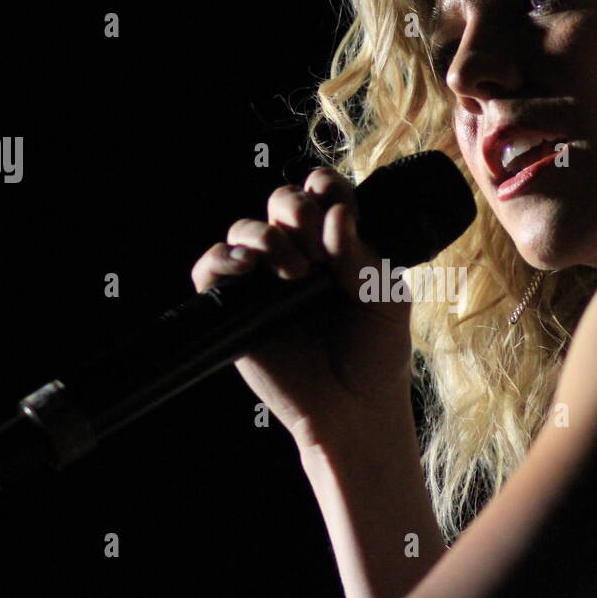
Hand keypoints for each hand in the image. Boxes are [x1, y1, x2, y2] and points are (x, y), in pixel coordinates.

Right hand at [190, 168, 413, 448]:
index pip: (323, 191)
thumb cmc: (376, 354)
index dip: (328, 188)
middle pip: (281, 200)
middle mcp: (299, 254)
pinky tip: (248, 267)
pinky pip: (210, 268)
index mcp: (338, 243)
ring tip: (295, 271)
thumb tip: (336, 213)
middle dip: (297, 209)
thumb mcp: (385, 300)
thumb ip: (363, 256)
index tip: (343, 213)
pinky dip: (222, 258)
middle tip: (318, 251)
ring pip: (245, 229)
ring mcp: (264, 281)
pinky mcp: (236, 309)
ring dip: (268, 237)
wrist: (354, 409)